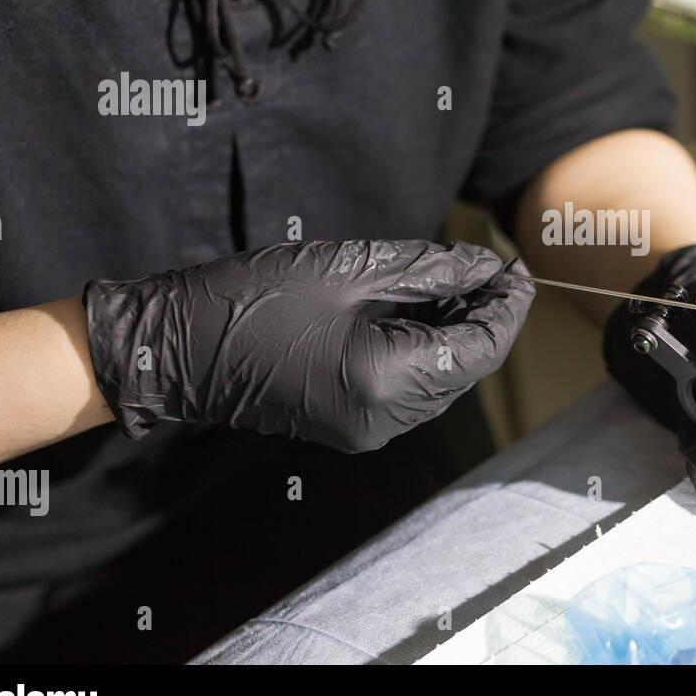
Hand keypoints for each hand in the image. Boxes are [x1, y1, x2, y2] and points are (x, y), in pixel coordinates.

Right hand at [83, 240, 533, 451]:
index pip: (480, 349)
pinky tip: (426, 309)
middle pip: (466, 368)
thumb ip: (430, 270)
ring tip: (461, 280)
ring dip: (458, 333)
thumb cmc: (253, 299)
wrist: (177, 349)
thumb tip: (487, 265)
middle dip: (486, 317)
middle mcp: (386, 419)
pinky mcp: (354, 425)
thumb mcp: (350, 269)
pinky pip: (412, 389)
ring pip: (442, 381)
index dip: (507, 307)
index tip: (518, 267)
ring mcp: (369, 430)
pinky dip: (427, 350)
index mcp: (386, 381)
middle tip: (492, 266)